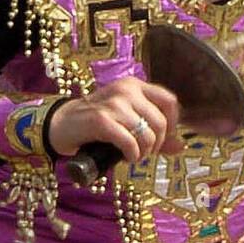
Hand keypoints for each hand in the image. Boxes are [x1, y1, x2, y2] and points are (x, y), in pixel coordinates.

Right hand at [47, 77, 183, 164]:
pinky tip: (126, 156)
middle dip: (157, 144)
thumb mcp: (128, 122)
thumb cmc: (98, 124)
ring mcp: (113, 103)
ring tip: (134, 155)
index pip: (169, 100)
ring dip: (143, 152)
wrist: (62, 124)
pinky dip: (132, 155)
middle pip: (160, 121)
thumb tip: (181, 145)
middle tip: (144, 151)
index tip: (162, 138)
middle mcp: (126, 90)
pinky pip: (129, 142)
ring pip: (146, 134)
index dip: (172, 124)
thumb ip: (155, 132)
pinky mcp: (100, 119)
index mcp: (135, 85)